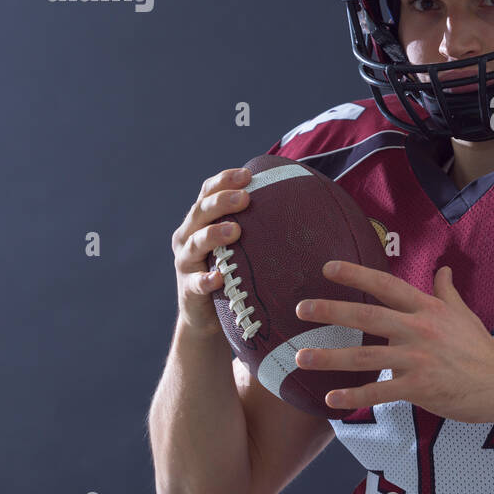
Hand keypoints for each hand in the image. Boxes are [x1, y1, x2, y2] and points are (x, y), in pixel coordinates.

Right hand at [171, 167, 252, 334]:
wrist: (207, 318)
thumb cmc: (233, 272)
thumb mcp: (242, 246)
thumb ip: (259, 225)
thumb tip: (307, 203)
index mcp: (201, 221)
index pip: (208, 192)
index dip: (225, 180)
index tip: (248, 174)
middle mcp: (188, 237)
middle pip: (201, 212)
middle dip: (221, 201)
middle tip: (245, 198)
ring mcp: (186, 263)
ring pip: (194, 243)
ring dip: (213, 234)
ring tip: (234, 230)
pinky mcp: (189, 290)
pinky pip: (197, 284)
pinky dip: (207, 279)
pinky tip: (219, 278)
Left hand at [293, 261, 493, 423]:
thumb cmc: (481, 348)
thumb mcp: (463, 314)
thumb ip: (446, 292)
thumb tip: (442, 270)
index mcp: (427, 310)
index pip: (386, 286)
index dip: (356, 275)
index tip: (327, 268)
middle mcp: (418, 330)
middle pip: (368, 317)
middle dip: (331, 311)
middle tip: (300, 309)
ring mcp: (417, 360)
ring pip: (366, 358)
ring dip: (330, 358)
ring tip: (301, 358)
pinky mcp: (418, 389)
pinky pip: (380, 393)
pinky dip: (354, 396)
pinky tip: (331, 399)